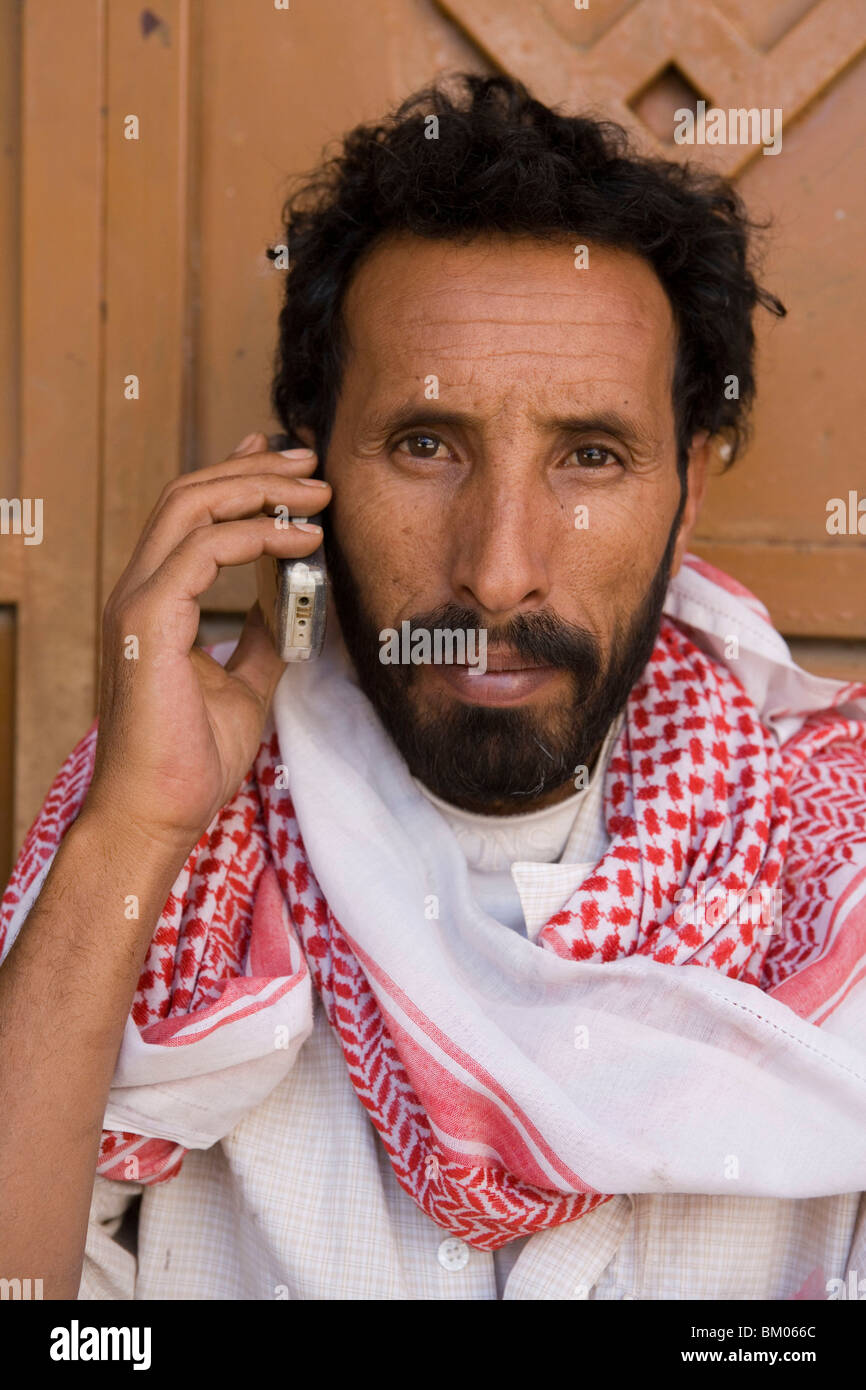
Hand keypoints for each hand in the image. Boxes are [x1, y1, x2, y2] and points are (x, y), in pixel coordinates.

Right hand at [81, 432, 330, 850]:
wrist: (156, 813)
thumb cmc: (191, 759)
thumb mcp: (244, 687)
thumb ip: (259, 642)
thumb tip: (286, 611)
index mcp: (156, 602)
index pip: (190, 517)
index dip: (236, 478)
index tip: (288, 466)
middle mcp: (139, 591)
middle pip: (189, 496)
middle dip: (255, 470)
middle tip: (312, 463)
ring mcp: (137, 603)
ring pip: (191, 508)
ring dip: (260, 490)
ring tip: (318, 493)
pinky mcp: (148, 622)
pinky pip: (204, 551)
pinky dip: (256, 535)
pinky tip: (301, 540)